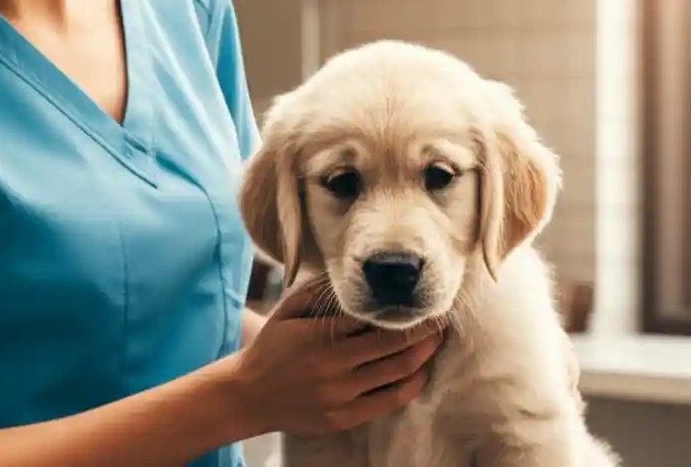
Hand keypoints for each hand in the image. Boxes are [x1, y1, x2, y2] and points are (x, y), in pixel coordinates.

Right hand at [225, 277, 445, 437]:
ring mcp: (341, 395)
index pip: (374, 318)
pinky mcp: (345, 417)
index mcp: (321, 336)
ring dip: (423, 354)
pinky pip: (389, 401)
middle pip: (395, 344)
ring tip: (437, 340)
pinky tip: (420, 372)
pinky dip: (411, 385)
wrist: (248, 395)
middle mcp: (334, 366)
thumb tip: (350, 272)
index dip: (402, 309)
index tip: (422, 299)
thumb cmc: (271, 347)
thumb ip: (317, 291)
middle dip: (424, 329)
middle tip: (442, 316)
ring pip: (398, 372)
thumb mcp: (287, 311)